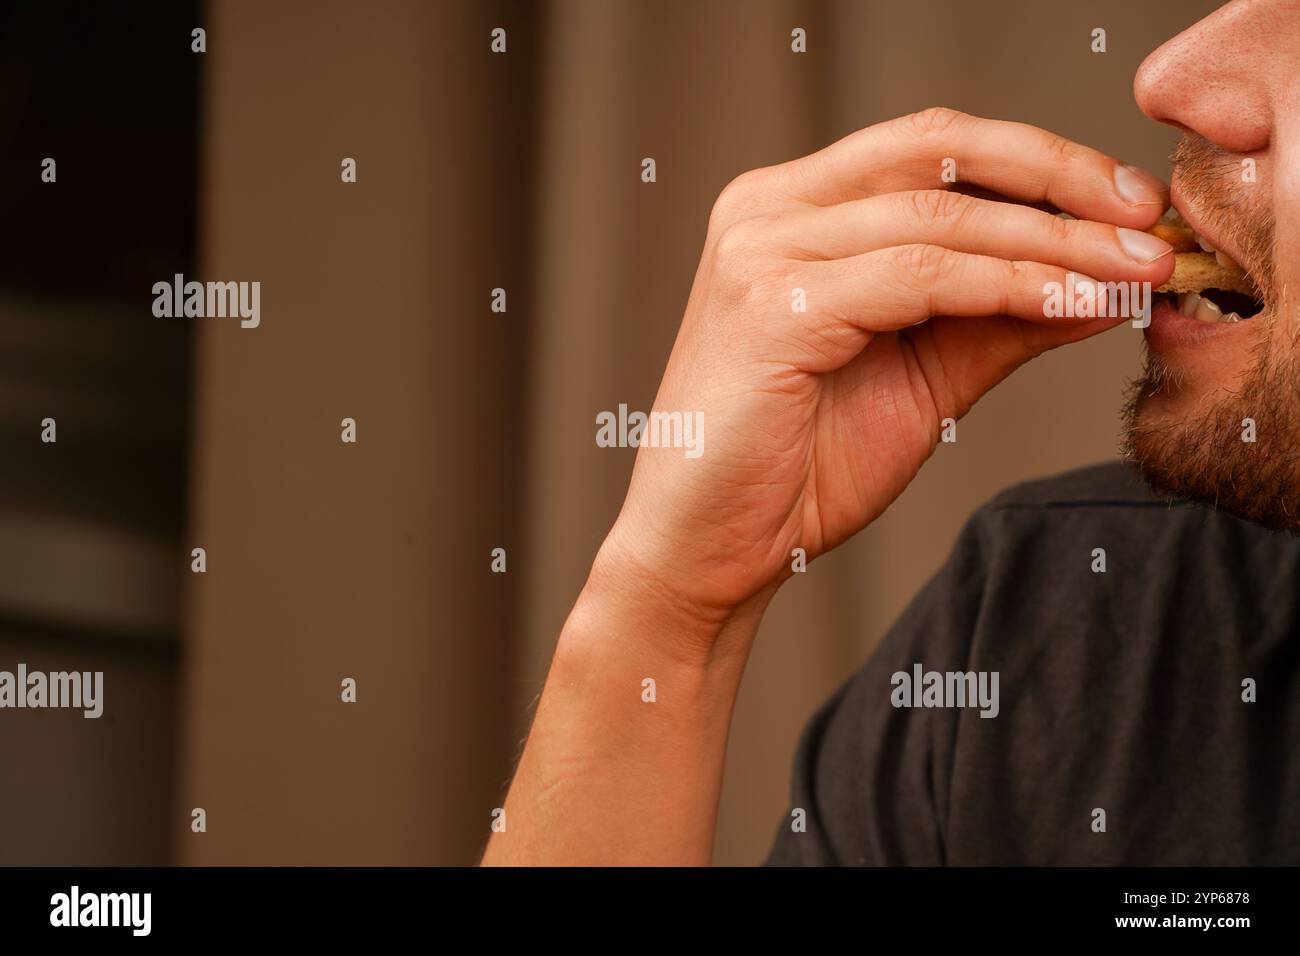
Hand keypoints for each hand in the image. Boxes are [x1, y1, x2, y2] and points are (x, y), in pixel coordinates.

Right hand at [598, 108, 1171, 630]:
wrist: (707, 552)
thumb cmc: (796, 469)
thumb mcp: (919, 375)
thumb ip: (998, 317)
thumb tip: (1106, 275)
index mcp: (789, 210)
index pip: (930, 147)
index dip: (1040, 162)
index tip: (1128, 204)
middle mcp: (765, 210)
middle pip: (937, 149)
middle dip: (1059, 177)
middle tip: (1148, 218)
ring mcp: (760, 252)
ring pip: (940, 215)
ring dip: (1054, 240)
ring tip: (1134, 268)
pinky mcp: (770, 307)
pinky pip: (921, 277)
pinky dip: (1012, 285)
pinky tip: (1075, 301)